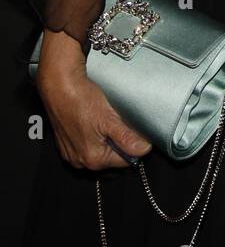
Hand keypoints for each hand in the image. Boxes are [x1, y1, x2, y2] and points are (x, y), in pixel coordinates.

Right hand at [36, 29, 151, 170]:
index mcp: (92, 158)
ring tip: (103, 119)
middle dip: (118, 141)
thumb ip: (127, 137)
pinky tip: (93, 121)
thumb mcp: (109, 118)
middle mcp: (79, 160)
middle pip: (112, 156)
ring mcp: (71, 152)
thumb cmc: (79, 99)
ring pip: (100, 149)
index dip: (133, 145)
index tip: (133, 132)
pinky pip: (87, 144)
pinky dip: (94, 134)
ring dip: (106, 137)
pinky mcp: (66, 144)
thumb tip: (142, 149)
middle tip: (115, 122)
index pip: (125, 160)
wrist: (58, 85)